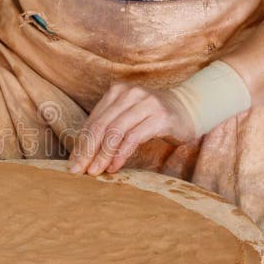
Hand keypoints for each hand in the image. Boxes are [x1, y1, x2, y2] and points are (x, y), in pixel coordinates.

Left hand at [68, 84, 194, 175]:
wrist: (190, 110)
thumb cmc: (153, 118)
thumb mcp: (127, 118)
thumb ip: (107, 129)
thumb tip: (81, 155)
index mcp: (116, 91)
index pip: (93, 121)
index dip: (81, 144)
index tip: (73, 164)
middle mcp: (129, 94)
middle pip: (101, 126)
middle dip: (87, 151)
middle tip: (78, 171)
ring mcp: (145, 104)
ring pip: (115, 132)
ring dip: (102, 155)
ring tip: (95, 171)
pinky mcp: (160, 117)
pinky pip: (133, 137)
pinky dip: (120, 154)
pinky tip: (114, 166)